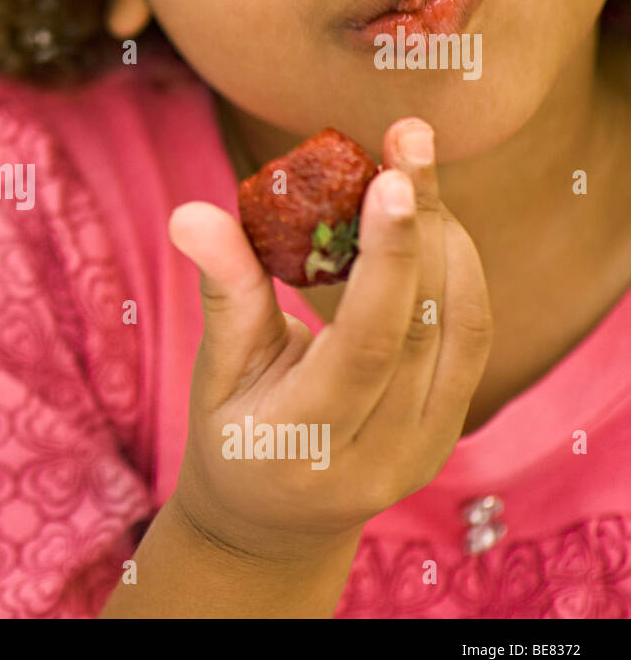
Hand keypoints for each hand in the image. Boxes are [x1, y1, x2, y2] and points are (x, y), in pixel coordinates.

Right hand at [166, 117, 493, 563]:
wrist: (273, 521)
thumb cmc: (231, 435)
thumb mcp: (215, 372)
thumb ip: (222, 292)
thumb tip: (192, 213)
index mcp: (304, 444)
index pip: (367, 346)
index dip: (387, 259)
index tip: (393, 179)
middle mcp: (379, 457)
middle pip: (423, 325)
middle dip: (423, 222)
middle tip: (409, 138)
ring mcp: (423, 451)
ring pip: (460, 327)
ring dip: (446, 237)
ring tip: (414, 171)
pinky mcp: (447, 432)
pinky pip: (468, 338)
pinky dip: (454, 270)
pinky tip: (428, 224)